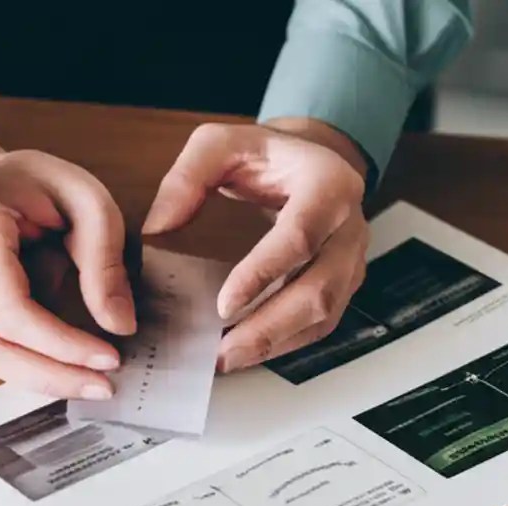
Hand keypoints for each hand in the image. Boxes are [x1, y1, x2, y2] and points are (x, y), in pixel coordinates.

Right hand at [0, 150, 137, 398]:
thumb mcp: (85, 198)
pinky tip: (70, 369)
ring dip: (40, 379)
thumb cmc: (36, 185)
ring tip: (91, 383)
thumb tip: (120, 325)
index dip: (60, 343)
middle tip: (104, 386)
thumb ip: (102, 259)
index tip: (110, 356)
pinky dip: (32, 367)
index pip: (10, 311)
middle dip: (48, 376)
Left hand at [142, 120, 369, 372]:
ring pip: (324, 315)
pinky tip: (246, 354)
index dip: (263, 273)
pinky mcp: (343, 284)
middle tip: (222, 351)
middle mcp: (349, 226)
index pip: (300, 236)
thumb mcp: (220, 143)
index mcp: (328, 184)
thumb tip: (157, 228)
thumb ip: (186, 177)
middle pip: (319, 289)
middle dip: (269, 327)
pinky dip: (284, 345)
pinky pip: (320, 324)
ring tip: (226, 360)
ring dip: (275, 344)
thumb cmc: (264, 153)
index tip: (224, 305)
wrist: (309, 160)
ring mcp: (351, 259)